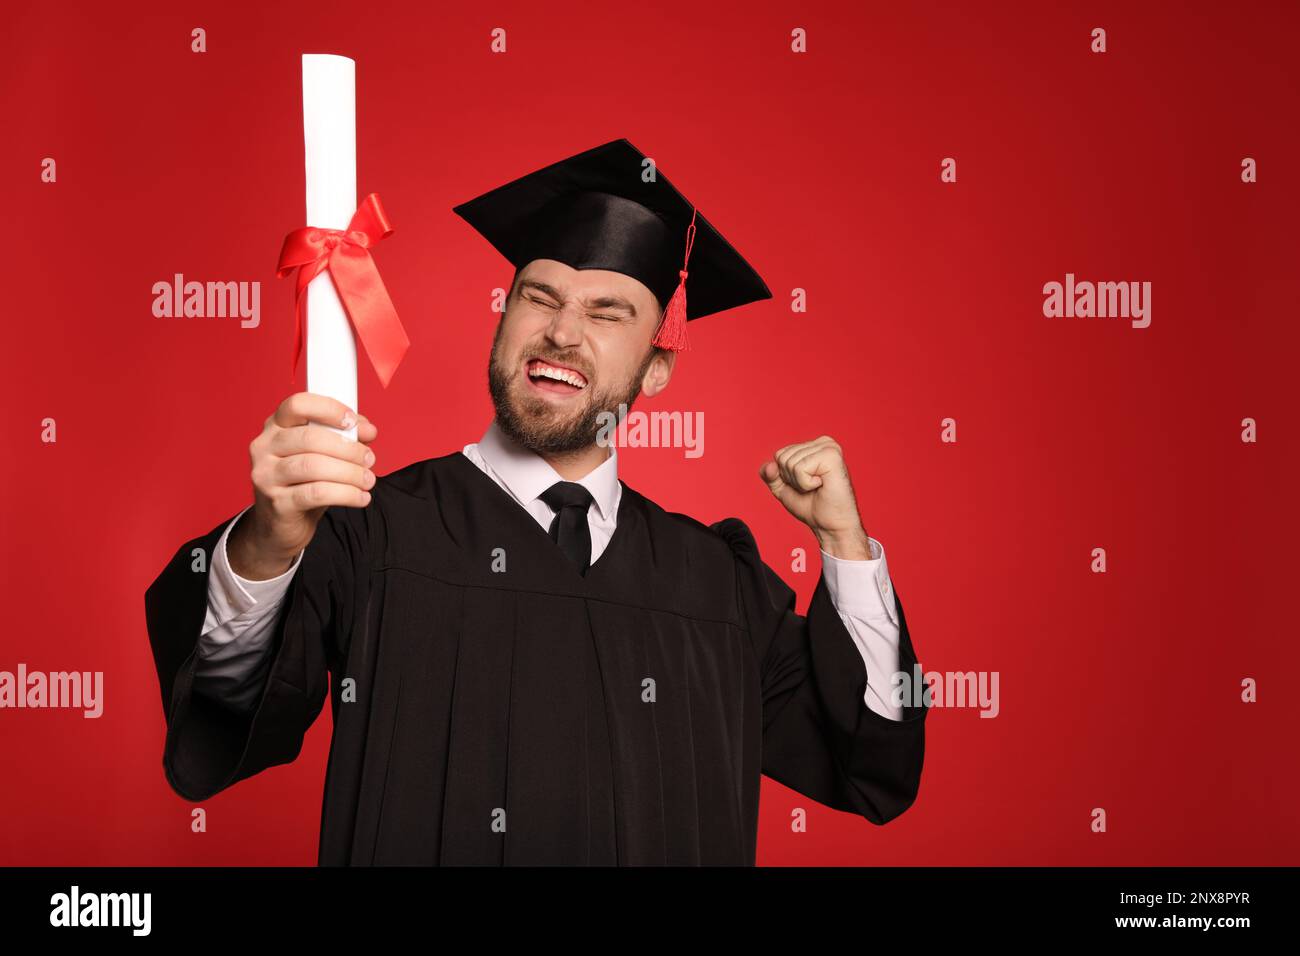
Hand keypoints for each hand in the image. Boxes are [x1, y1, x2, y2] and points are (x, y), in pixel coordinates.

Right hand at [230, 392, 378, 578]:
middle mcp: (264, 447)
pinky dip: (346, 494)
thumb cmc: (303, 483)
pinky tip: (360, 497)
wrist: (280, 525)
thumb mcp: (320, 454)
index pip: (297, 404)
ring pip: (314, 466)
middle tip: (370, 459)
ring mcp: (266, 475)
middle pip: (310, 438)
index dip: (329, 409)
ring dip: (350, 473)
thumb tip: (367, 429)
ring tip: (368, 480)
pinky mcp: (277, 503)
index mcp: (275, 427)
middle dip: (348, 448)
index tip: (354, 422)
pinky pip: (316, 493)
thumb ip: (341, 436)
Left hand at [759, 435, 871, 559]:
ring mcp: (828, 447)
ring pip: (790, 462)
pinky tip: (821, 485)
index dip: (785, 476)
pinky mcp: (832, 456)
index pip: (780, 454)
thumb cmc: (811, 506)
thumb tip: (769, 465)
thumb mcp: (783, 488)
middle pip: (783, 457)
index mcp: (814, 446)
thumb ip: (770, 475)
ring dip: (800, 483)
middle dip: (791, 479)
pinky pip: (800, 468)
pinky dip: (805, 483)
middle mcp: (823, 442)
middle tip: (811, 488)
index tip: (805, 485)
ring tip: (817, 487)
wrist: (829, 525)